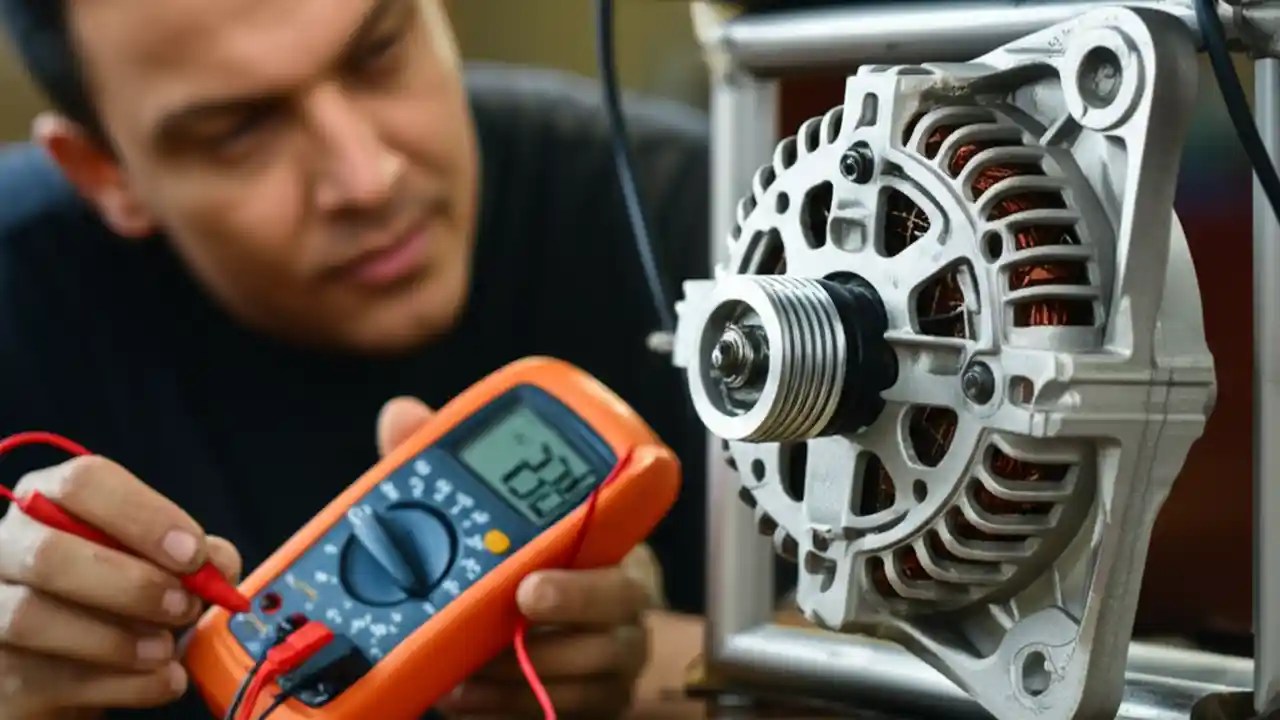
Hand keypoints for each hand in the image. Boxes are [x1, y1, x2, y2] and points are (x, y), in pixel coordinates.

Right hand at [0, 455, 240, 718]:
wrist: (75, 662)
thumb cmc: (119, 596)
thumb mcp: (159, 562)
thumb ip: (195, 557)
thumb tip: (217, 566)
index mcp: (48, 501)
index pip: (83, 483)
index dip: (143, 516)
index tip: (193, 553)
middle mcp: (6, 548)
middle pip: (48, 555)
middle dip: (131, 585)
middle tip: (184, 607)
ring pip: (32, 618)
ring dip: (117, 639)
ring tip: (167, 650)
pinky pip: (47, 679)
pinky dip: (121, 685)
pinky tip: (162, 681)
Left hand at [376, 396, 661, 718]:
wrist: (546, 620)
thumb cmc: (522, 551)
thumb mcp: (483, 506)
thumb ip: (443, 461)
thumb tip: (402, 415)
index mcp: (608, 546)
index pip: (622, 558)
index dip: (582, 578)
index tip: (530, 584)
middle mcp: (621, 603)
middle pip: (619, 619)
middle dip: (562, 622)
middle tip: (506, 621)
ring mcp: (612, 658)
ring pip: (590, 674)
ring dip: (521, 677)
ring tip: (465, 673)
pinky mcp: (593, 700)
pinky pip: (562, 713)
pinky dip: (509, 708)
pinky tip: (468, 698)